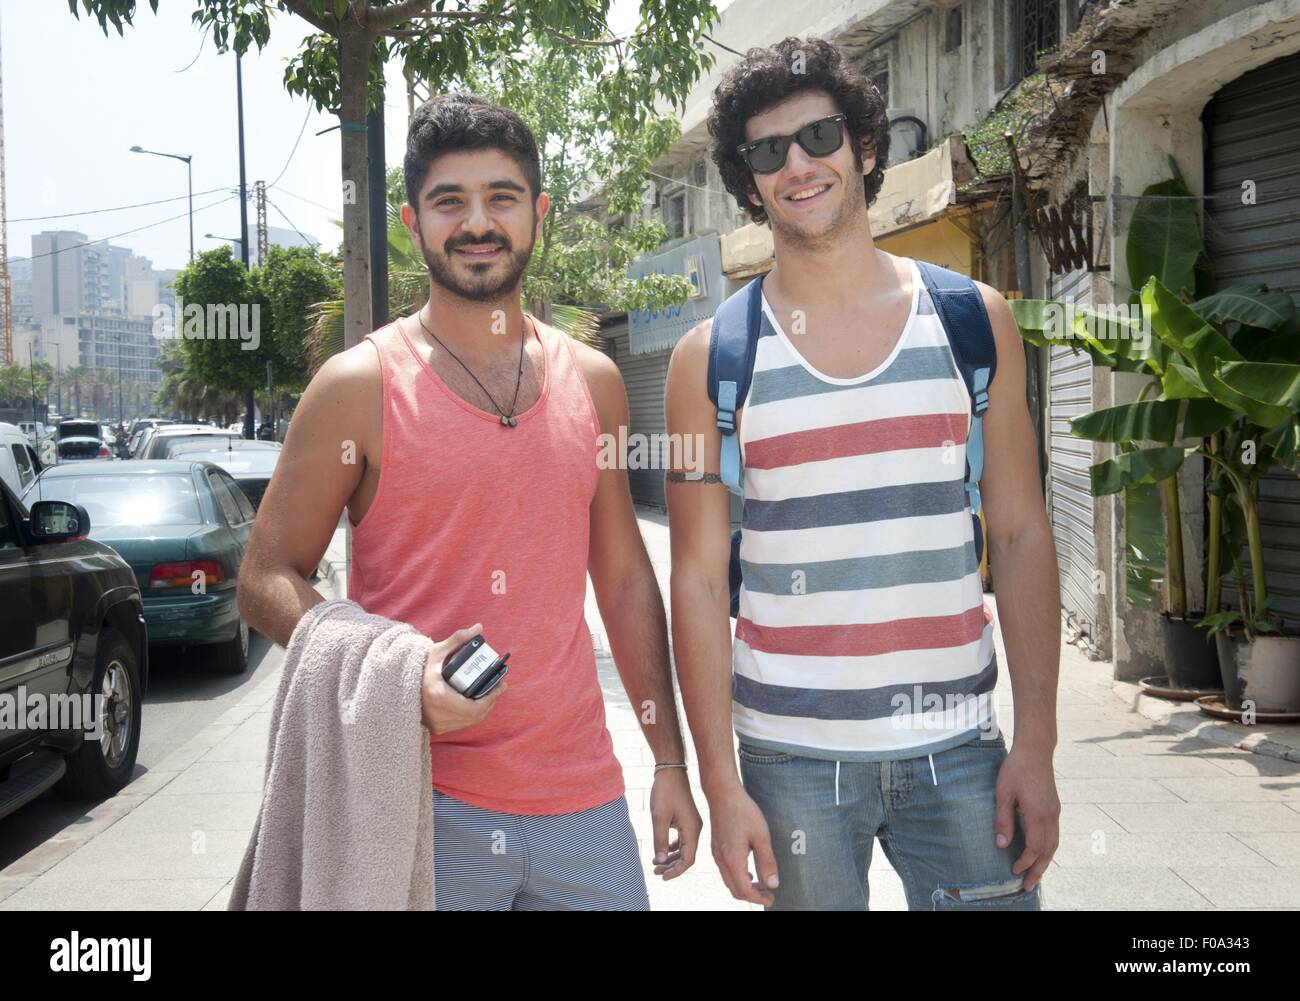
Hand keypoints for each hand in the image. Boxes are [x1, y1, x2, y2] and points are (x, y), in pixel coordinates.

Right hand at [420, 623, 506, 734]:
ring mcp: (436, 724)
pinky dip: (471, 714)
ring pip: (469, 722)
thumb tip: (479, 627)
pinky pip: (460, 724)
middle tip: (499, 687)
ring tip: (491, 692)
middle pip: (475, 716)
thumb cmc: (418, 668)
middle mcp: (438, 715)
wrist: (396, 686)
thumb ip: (458, 639)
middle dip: (490, 702)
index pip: (473, 708)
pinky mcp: (436, 728)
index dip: (490, 698)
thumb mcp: (437, 652)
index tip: (500, 685)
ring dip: (483, 709)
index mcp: (439, 696)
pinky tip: (477, 701)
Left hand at [649, 767, 701, 879]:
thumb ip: (659, 841)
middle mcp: (695, 829)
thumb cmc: (665, 792)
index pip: (688, 859)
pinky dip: (672, 848)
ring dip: (671, 858)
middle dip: (672, 866)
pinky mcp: (686, 819)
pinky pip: (682, 840)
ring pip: (684, 848)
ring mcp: (692, 824)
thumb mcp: (659, 818)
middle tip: (656, 872)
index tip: (663, 877)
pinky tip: (662, 852)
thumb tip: (660, 862)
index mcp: (691, 830)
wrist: (671, 770)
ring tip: (655, 864)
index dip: (676, 871)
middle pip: (686, 856)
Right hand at [707, 783, 778, 905]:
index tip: (771, 899)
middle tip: (768, 894)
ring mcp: (717, 855)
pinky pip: (726, 871)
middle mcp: (722, 861)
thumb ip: (767, 862)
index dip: (759, 898)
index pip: (745, 890)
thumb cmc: (743, 812)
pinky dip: (737, 877)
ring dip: (745, 887)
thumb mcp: (761, 836)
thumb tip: (773, 884)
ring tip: (761, 884)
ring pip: (729, 882)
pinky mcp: (716, 848)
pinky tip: (749, 871)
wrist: (722, 794)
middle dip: (752, 895)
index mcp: (733, 860)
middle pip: (735, 890)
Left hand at [995, 743, 1059, 891]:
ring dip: (1045, 862)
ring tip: (1035, 875)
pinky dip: (1048, 849)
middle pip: (1048, 851)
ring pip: (1054, 844)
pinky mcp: (1054, 808)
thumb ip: (1003, 820)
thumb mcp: (1003, 793)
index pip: (1035, 847)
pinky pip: (1054, 835)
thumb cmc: (1015, 769)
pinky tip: (1041, 854)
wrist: (1035, 751)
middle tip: (1028, 887)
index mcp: (1038, 814)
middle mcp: (1051, 816)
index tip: (1014, 871)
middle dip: (1038, 870)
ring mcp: (1055, 812)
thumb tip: (1002, 845)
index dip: (1025, 862)